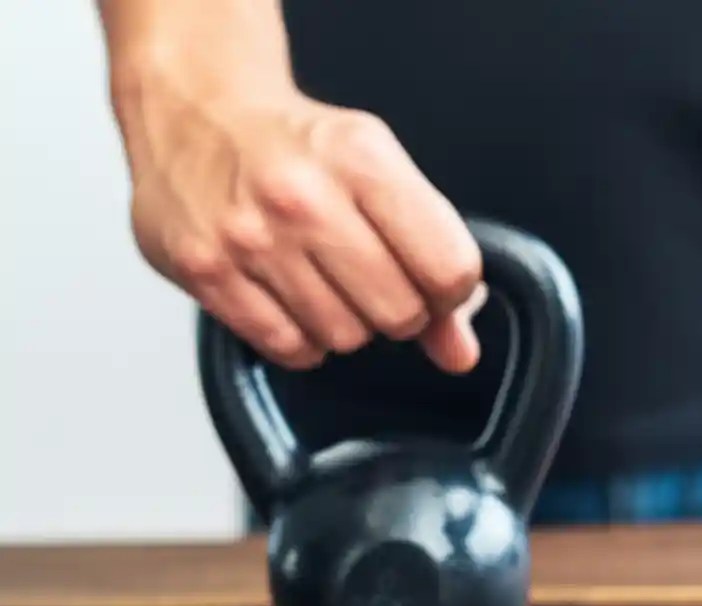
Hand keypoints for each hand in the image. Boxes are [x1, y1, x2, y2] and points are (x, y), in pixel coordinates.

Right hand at [123, 85, 484, 371]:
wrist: (193, 110)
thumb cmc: (297, 145)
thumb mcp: (380, 172)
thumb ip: (432, 258)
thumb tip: (459, 352)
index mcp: (361, 159)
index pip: (449, 268)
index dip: (454, 291)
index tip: (436, 282)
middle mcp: (304, 197)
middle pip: (400, 313)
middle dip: (402, 311)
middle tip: (377, 280)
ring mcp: (250, 237)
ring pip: (345, 338)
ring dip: (349, 324)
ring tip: (327, 280)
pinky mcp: (206, 272)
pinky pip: (289, 348)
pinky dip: (303, 338)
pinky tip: (294, 298)